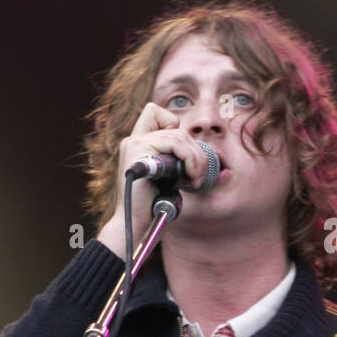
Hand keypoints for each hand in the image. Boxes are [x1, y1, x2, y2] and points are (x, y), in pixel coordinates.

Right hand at [97, 102, 213, 258]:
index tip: (182, 156)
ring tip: (195, 180)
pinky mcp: (138, 153)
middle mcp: (133, 140)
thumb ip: (176, 160)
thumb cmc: (153, 205)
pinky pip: (175, 143)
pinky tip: (189, 179)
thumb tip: (203, 154)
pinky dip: (190, 160)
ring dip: (195, 159)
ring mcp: (134, 145)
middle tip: (198, 176)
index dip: (173, 125)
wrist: (135, 224)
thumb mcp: (167, 176)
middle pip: (176, 127)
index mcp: (138, 143)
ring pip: (179, 136)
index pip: (154, 112)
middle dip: (195, 152)